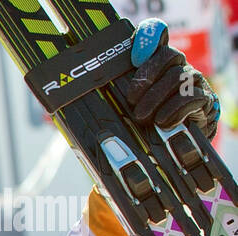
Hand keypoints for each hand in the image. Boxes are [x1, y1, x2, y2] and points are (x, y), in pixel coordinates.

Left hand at [126, 19, 219, 139]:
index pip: (159, 35)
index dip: (148, 38)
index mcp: (162, 60)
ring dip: (156, 98)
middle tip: (131, 101)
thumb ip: (124, 86)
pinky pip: (190, 97)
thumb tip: (101, 84)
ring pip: (178, 77)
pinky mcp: (204, 97)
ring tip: (142, 116)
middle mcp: (180, 64)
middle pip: (169, 55)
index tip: (135, 56)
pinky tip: (162, 121)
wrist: (184, 130)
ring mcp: (194, 79)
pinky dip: (173, 110)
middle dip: (146, 78)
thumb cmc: (153, 111)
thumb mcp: (135, 98)